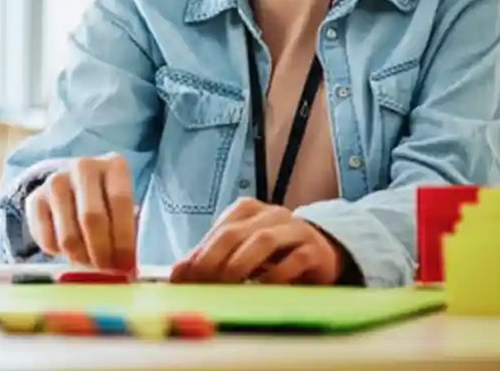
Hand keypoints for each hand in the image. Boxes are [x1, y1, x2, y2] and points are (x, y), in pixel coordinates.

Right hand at [24, 153, 136, 271]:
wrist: (70, 187)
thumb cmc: (107, 204)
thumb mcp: (123, 210)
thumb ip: (128, 234)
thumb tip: (127, 269)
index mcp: (114, 165)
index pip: (120, 201)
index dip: (124, 238)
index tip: (125, 265)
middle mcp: (84, 167)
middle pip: (92, 218)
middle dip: (101, 252)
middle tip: (106, 270)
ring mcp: (56, 181)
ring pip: (68, 236)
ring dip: (80, 258)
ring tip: (89, 261)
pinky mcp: (35, 199)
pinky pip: (47, 240)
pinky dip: (59, 254)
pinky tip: (69, 248)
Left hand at [170, 198, 345, 284]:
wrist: (322, 254)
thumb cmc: (274, 255)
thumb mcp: (241, 253)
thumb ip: (211, 260)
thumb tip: (177, 274)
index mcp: (248, 210)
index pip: (219, 229)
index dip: (199, 253)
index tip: (184, 277)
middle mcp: (271, 214)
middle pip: (236, 232)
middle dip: (214, 258)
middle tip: (203, 282)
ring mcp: (295, 229)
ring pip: (263, 240)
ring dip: (240, 264)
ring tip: (228, 284)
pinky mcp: (314, 250)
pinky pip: (293, 260)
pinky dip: (274, 276)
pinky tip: (261, 289)